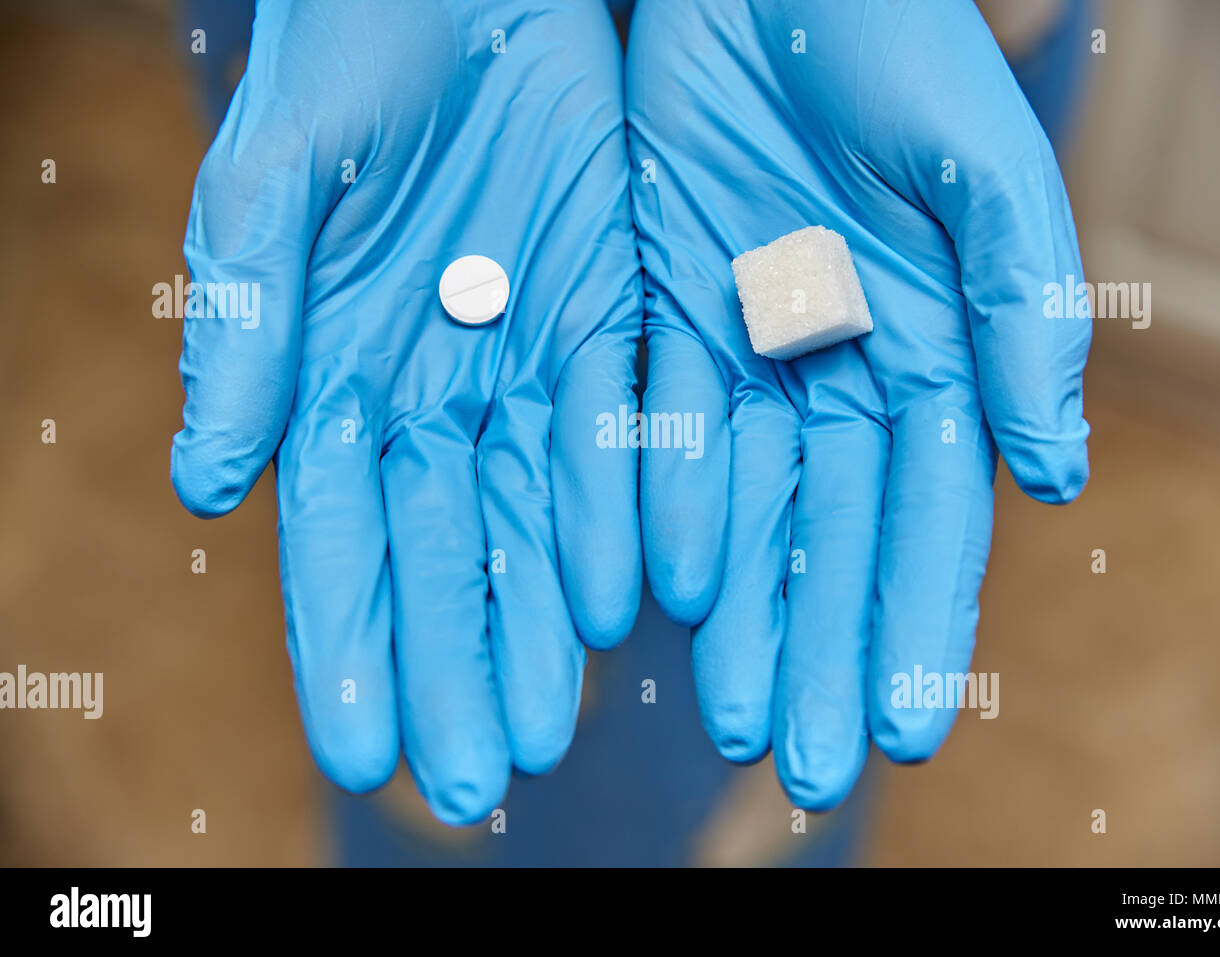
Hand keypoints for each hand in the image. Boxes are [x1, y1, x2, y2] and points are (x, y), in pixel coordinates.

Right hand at [171, 0, 640, 823]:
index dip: (349, 644)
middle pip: (442, 554)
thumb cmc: (344, 62)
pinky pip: (617, 431)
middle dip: (453, 666)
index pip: (338, 536)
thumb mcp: (275, 182)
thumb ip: (251, 328)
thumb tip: (209, 485)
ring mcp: (524, 364)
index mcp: (336, 372)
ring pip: (531, 520)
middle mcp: (432, 392)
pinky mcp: (610, 317)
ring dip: (537, 623)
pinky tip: (624, 602)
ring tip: (546, 728)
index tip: (362, 752)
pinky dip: (616, 512)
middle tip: (470, 782)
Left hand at [627, 0, 1089, 808]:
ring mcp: (752, 350)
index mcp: (935, 346)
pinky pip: (657, 432)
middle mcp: (843, 369)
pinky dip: (654, 509)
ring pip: (744, 507)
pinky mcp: (666, 314)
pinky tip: (648, 594)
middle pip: (833, 537)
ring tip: (729, 714)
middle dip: (818, 649)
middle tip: (801, 765)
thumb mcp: (980, 163)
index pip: (927, 515)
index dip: (912, 624)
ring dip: (740, 610)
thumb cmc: (892, 40)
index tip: (898, 734)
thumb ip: (1022, 309)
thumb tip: (1053, 474)